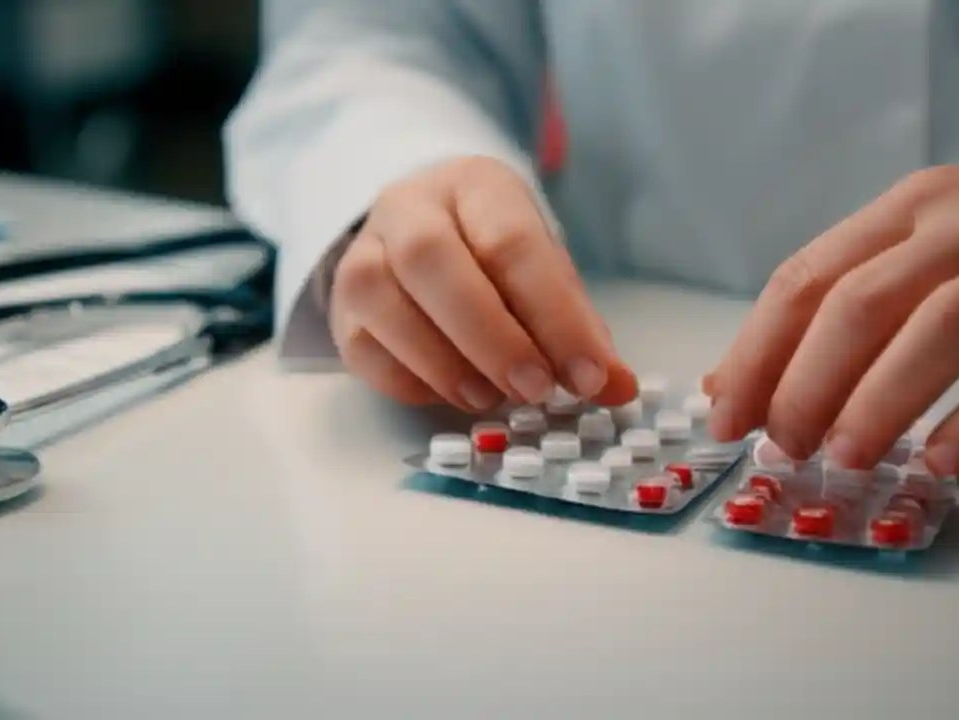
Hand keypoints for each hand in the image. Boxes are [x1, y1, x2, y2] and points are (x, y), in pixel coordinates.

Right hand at [328, 156, 637, 411]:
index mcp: (473, 185)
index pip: (511, 243)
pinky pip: (362, 347)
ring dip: (443, 360)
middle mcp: (408, 207)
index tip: (589, 376)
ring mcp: (363, 254)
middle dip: (491, 336)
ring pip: (382, 296)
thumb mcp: (544, 272)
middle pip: (431, 259)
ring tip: (491, 398)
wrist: (421, 234)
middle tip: (535, 390)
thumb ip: (577, 327)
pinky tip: (450, 395)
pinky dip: (410, 380)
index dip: (554, 315)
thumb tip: (617, 386)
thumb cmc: (493, 256)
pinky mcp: (342, 308)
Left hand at [708, 164, 958, 475]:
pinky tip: (944, 462)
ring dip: (882, 398)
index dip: (756, 352)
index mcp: (915, 205)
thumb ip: (844, 312)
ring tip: (846, 460)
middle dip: (807, 381)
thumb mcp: (932, 260)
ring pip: (946, 323)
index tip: (725, 418)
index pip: (807, 278)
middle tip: (785, 449)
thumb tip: (733, 385)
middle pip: (862, 301)